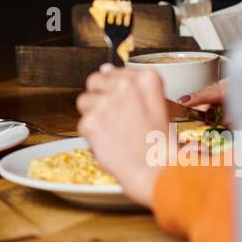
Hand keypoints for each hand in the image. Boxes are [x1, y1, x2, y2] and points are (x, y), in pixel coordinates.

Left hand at [76, 64, 185, 206]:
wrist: (158, 171)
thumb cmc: (160, 143)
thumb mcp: (157, 104)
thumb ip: (131, 84)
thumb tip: (104, 69)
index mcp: (146, 79)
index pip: (113, 71)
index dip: (114, 89)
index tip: (122, 103)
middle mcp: (125, 86)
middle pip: (94, 80)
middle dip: (99, 96)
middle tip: (114, 117)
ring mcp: (106, 103)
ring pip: (84, 101)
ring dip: (93, 115)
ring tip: (112, 131)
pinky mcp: (91, 122)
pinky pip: (82, 123)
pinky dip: (91, 135)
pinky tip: (109, 143)